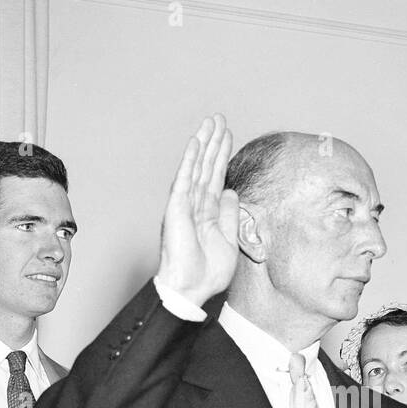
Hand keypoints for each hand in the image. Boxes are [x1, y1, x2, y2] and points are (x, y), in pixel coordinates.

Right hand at [155, 115, 239, 305]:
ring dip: (203, 144)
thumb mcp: (229, 239)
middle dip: (213, 142)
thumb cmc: (207, 272)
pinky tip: (195, 143)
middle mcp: (194, 205)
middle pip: (206, 167)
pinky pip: (184, 179)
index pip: (215, 177)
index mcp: (207, 212)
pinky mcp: (176, 208)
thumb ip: (229, 214)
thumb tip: (230, 191)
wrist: (192, 288)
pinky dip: (189, 161)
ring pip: (196, 168)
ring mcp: (184, 205)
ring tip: (210, 122)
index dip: (221, 156)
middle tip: (219, 119)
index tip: (227, 136)